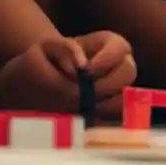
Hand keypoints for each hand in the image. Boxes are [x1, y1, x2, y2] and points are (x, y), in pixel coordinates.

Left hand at [0, 32, 135, 116]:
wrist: (37, 81)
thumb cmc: (45, 59)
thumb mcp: (46, 48)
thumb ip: (64, 50)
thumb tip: (81, 67)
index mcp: (109, 45)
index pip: (120, 48)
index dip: (107, 60)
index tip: (86, 70)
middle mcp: (120, 66)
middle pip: (128, 72)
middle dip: (105, 84)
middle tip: (82, 93)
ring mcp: (118, 90)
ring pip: (124, 97)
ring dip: (103, 104)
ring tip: (80, 106)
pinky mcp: (109, 111)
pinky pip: (115, 118)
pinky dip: (100, 119)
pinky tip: (80, 117)